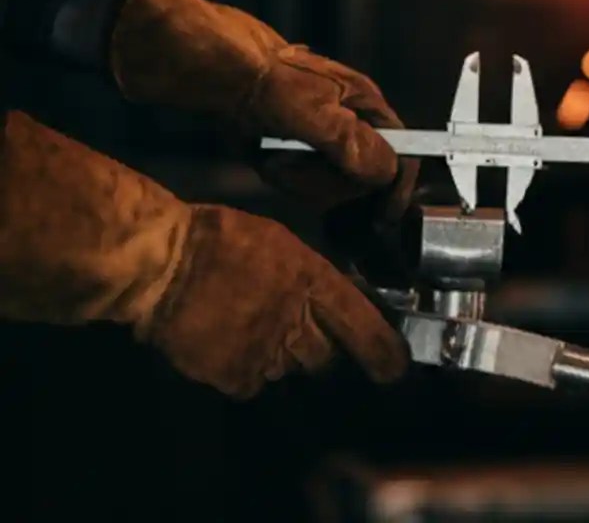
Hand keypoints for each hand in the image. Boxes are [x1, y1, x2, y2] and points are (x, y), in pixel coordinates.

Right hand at [0, 112, 408, 397]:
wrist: (160, 265)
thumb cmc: (217, 240)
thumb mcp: (281, 243)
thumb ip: (311, 276)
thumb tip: (333, 298)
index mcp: (314, 282)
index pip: (365, 327)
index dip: (384, 353)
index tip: (394, 368)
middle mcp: (297, 322)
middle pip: (328, 358)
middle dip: (321, 350)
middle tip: (296, 331)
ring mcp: (267, 353)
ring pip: (291, 371)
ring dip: (281, 357)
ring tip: (251, 329)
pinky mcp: (234, 376)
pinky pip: (253, 383)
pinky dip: (245, 371)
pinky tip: (228, 345)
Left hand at [110, 0, 419, 222]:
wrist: (193, 56)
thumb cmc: (251, 74)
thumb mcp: (309, 112)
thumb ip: (353, 145)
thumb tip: (385, 172)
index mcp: (363, 103)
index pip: (401, 153)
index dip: (394, 187)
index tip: (381, 217)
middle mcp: (346, 117)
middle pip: (361, 174)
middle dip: (324, 183)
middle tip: (287, 169)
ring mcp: (314, 127)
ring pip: (326, 179)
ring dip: (295, 178)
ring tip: (267, 156)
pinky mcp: (286, 136)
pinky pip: (295, 173)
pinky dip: (277, 171)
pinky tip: (256, 151)